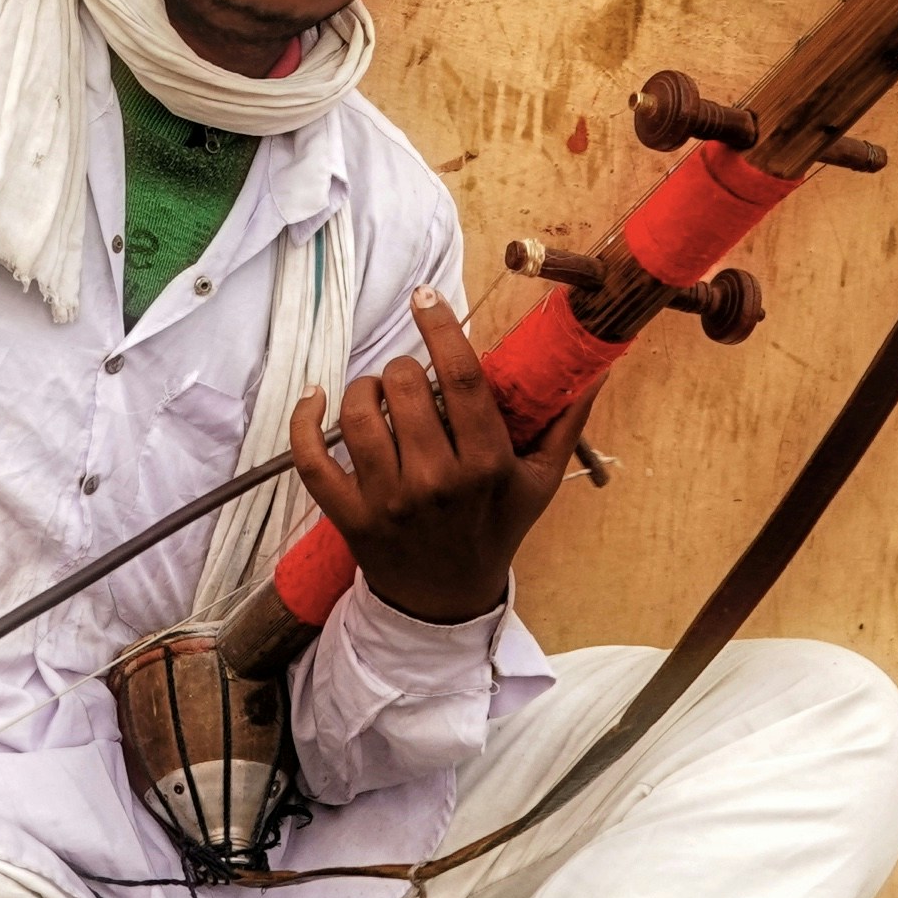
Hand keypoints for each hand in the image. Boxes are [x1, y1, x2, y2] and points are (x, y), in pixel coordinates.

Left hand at [288, 293, 587, 624]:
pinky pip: (312, 460)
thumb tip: (594, 369)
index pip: (462, 379)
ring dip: (364, 389)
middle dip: (405, 369)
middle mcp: (437, 482)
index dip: (440, 328)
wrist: (447, 600)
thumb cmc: (495, 529)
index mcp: (486, 465)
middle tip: (412, 382)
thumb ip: (565, 423)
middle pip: (406, 388)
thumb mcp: (539, 481)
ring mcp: (389, 501)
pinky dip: (304, 422)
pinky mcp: (350, 516)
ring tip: (378, 395)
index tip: (426, 297)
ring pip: (359, 414)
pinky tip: (314, 399)